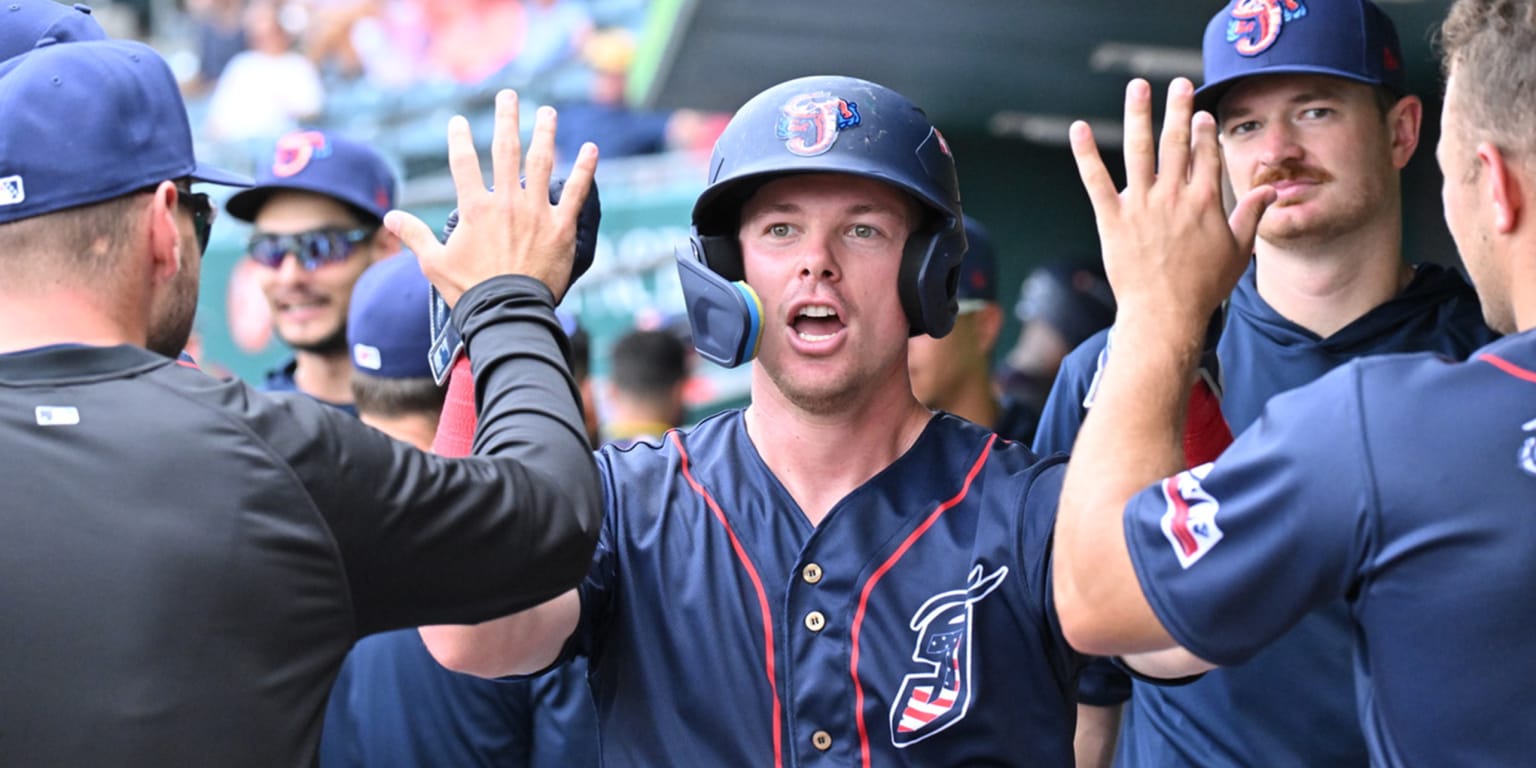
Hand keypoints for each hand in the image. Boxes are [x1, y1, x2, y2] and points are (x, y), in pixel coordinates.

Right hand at [384, 90, 599, 305]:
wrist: (507, 312)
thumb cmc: (469, 291)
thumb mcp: (433, 263)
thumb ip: (413, 235)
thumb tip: (389, 218)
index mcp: (475, 207)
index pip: (463, 162)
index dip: (459, 138)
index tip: (458, 121)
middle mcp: (507, 202)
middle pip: (506, 150)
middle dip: (507, 119)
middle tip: (509, 96)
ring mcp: (536, 212)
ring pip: (542, 162)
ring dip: (545, 134)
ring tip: (548, 113)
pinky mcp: (562, 227)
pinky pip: (576, 193)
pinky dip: (585, 170)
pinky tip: (591, 149)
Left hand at [1071, 78, 1273, 336]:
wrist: (1165, 313)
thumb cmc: (1204, 287)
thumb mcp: (1238, 251)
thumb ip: (1251, 216)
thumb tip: (1270, 191)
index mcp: (1206, 201)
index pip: (1206, 154)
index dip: (1204, 131)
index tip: (1201, 114)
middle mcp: (1173, 196)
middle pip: (1176, 142)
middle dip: (1179, 109)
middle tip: (1180, 84)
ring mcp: (1141, 205)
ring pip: (1139, 150)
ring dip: (1139, 115)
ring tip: (1138, 87)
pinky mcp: (1113, 218)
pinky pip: (1096, 180)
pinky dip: (1086, 154)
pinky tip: (1079, 129)